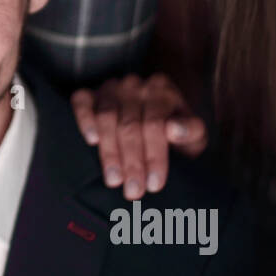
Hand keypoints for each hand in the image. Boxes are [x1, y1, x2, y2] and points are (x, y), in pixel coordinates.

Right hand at [70, 74, 207, 199]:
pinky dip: (85, 120)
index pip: (156, 124)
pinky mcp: (90, 93)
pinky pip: (81, 102)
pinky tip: (92, 141)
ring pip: (106, 117)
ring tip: (114, 180)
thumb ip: (191, 130)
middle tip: (133, 191)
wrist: (155, 119)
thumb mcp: (194, 134)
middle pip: (130, 125)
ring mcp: (111, 87)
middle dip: (132, 162)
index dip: (154, 156)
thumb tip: (173, 129)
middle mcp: (135, 84)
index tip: (154, 185)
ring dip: (109, 152)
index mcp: (163, 90)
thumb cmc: (176, 132)